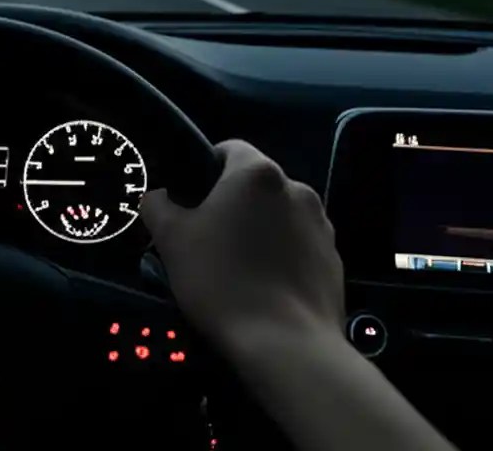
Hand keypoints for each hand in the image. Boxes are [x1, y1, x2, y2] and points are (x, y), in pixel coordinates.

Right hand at [141, 140, 343, 350]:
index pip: (227, 148)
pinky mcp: (334, 260)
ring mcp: (322, 225)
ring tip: (238, 269)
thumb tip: (158, 196)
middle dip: (232, 205)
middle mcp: (297, 188)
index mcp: (257, 173)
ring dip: (259, 231)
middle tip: (206, 240)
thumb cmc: (221, 280)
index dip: (203, 169)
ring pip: (279, 217)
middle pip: (255, 186)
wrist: (285, 342)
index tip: (188, 201)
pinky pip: (300, 247)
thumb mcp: (171, 239)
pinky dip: (281, 258)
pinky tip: (264, 288)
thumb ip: (157, 205)